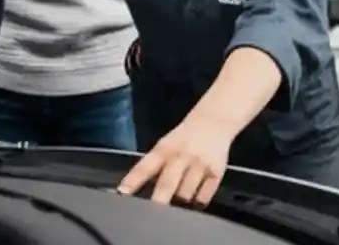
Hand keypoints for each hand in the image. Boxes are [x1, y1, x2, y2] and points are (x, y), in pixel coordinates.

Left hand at [117, 116, 234, 207]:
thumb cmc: (183, 138)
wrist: (214, 122)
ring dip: (179, 202)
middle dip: (157, 201)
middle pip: (167, 184)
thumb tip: (136, 189)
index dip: (132, 181)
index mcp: (164, 149)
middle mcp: (181, 156)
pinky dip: (197, 202)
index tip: (122, 193)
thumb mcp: (165, 145)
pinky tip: (194, 198)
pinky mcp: (217, 174)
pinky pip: (203, 198)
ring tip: (178, 199)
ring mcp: (199, 165)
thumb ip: (153, 165)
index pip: (145, 167)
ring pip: (185, 195)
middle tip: (149, 216)